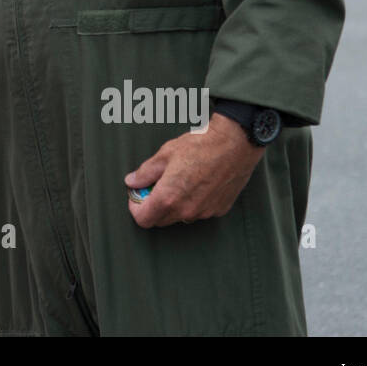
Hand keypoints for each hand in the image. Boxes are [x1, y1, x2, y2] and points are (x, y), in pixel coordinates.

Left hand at [124, 113, 264, 227]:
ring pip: (180, 216)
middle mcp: (186, 211)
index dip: (136, 208)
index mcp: (168, 197)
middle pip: (160, 220)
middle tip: (155, 185)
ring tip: (179, 181)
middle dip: (153, 206)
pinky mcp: (218, 210)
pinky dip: (193, 202)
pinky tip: (198, 183)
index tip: (137, 195)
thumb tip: (131, 181)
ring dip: (174, 205)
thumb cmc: (199, 146)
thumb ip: (145, 172)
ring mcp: (204, 213)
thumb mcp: (165, 155)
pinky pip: (199, 212)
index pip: (143, 219)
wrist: (235, 145)